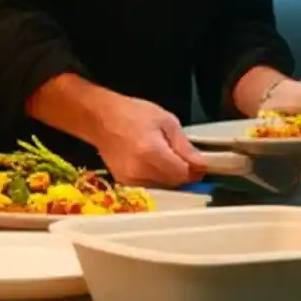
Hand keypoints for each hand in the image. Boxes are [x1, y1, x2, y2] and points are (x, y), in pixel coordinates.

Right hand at [92, 95, 206, 187]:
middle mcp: (140, 171)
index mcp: (151, 152)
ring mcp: (130, 179)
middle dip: (183, 172)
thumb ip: (184, 145)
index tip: (198, 162)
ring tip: (164, 156)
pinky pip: (151, 185)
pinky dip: (156, 176)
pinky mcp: (125, 183)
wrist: (99, 119)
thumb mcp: (165, 121)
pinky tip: (151, 161)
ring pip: (164, 187)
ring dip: (170, 175)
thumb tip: (201, 164)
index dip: (194, 169)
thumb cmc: (133, 113)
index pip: (183, 174)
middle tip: (183, 156)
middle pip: (174, 183)